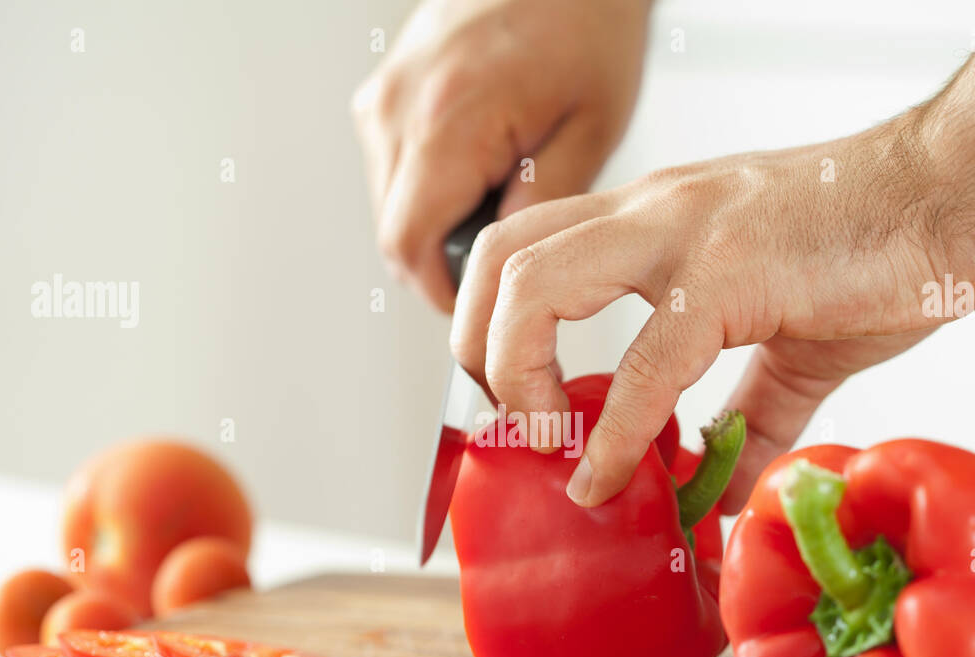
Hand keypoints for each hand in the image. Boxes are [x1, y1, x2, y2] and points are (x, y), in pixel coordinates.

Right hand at [352, 0, 651, 311]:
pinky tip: (483, 166)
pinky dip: (430, 187)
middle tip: (505, 261)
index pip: (409, 247)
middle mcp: (399, 107)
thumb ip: (542, 206)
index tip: (481, 310)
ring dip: (438, 223)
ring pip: (390, 205)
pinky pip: (392, 168)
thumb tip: (505, 269)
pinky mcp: (385, 90)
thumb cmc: (587, 23)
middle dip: (444, 263)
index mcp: (448, 120)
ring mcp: (384, 95)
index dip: (444, 294)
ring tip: (503, 194)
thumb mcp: (590, 127)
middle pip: (394, 233)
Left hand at [451, 118, 974, 511]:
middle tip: (514, 425)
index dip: (495, 334)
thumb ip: (748, 415)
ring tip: (545, 442)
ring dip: (515, 374)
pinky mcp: (733, 271)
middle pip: (499, 255)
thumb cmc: (878, 247)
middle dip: (477, 349)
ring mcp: (684, 234)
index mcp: (652, 224)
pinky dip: (613, 434)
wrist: (959, 192)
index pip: (526, 255)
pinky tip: (608, 478)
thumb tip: (726, 490)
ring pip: (533, 283)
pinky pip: (648, 361)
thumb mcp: (790, 343)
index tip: (517, 415)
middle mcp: (649, 215)